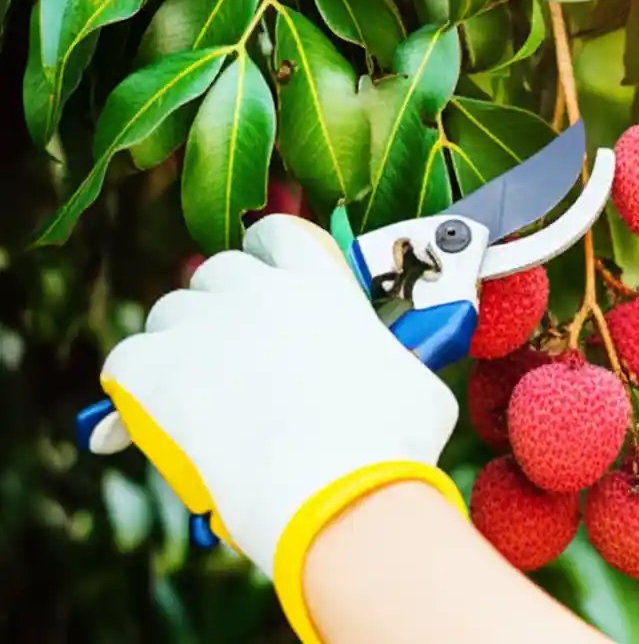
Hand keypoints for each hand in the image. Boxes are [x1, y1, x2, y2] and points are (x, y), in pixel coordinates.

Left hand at [97, 213, 464, 641]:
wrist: (338, 498)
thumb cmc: (393, 450)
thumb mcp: (419, 385)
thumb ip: (388, 360)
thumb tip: (384, 375)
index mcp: (322, 285)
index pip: (276, 235)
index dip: (267, 261)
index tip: (271, 293)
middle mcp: (258, 291)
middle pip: (216, 272)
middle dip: (223, 308)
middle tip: (239, 360)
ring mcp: (204, 328)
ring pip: (169, 314)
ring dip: (182, 347)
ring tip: (205, 401)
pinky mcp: (154, 372)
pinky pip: (125, 362)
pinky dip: (136, 390)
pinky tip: (158, 424)